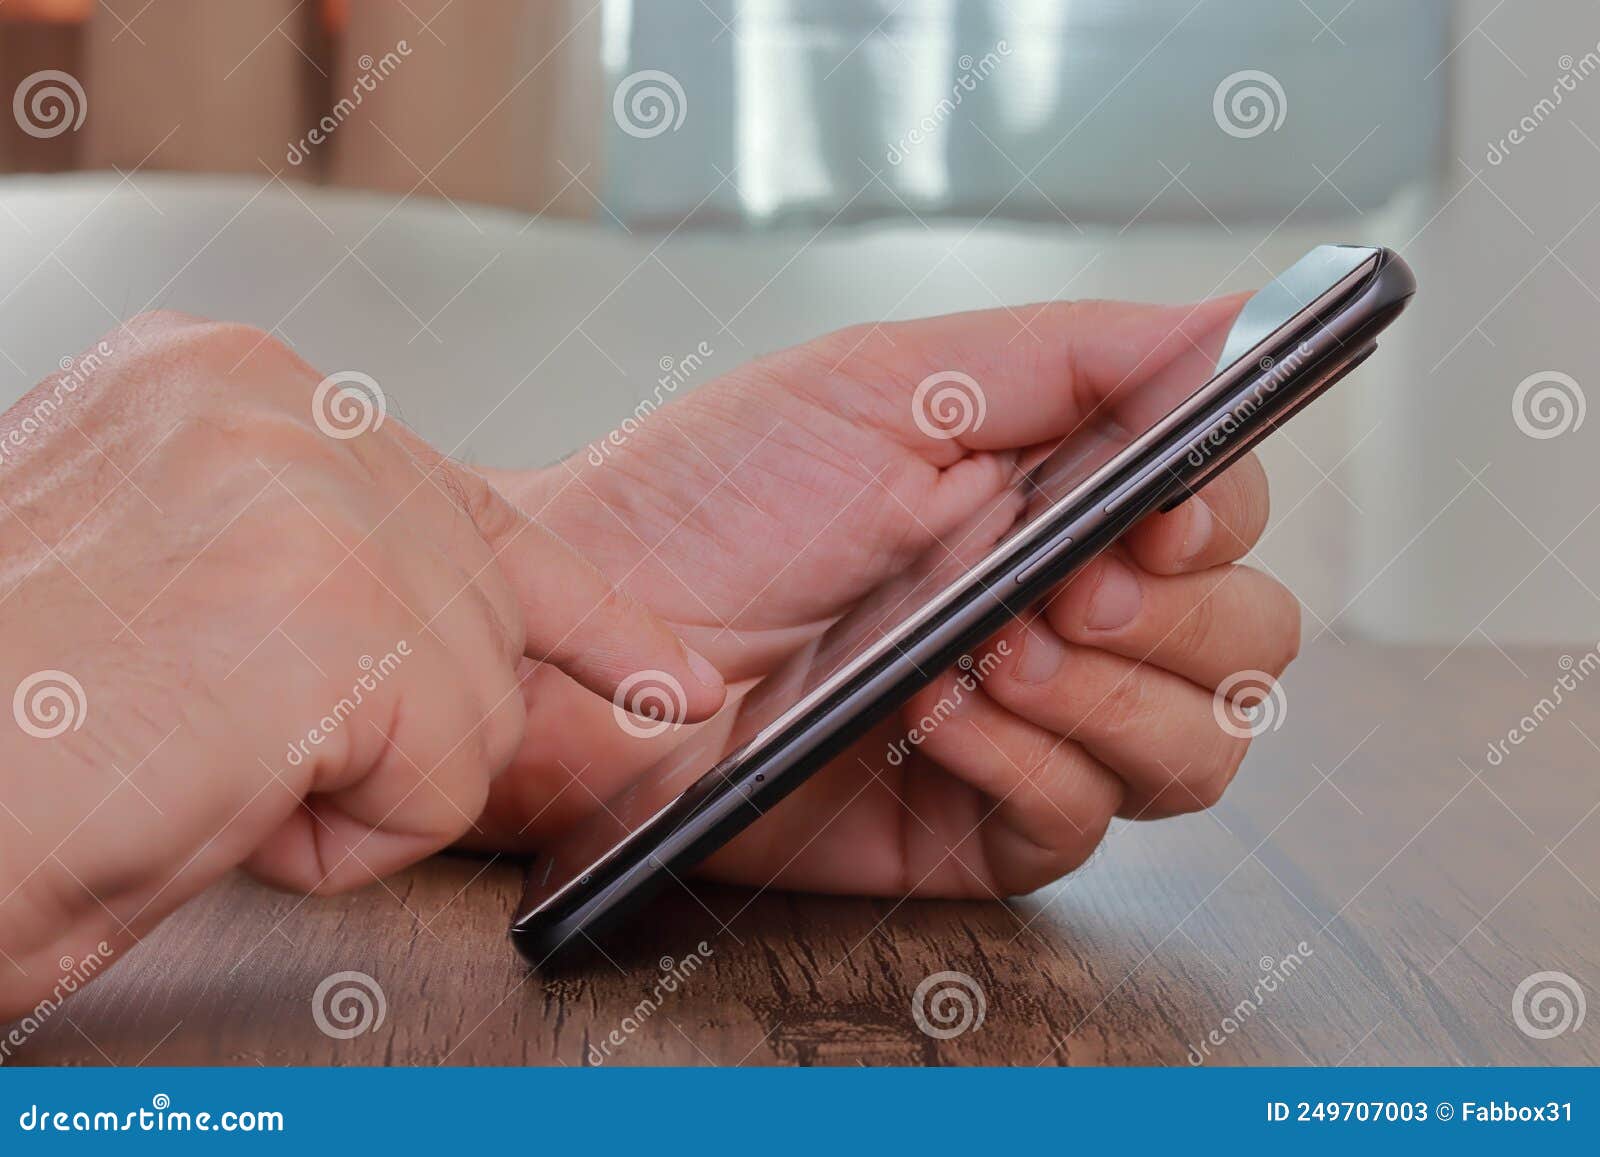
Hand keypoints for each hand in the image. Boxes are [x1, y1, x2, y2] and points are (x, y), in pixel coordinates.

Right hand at [0, 313, 723, 1016]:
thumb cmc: (13, 721)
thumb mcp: (179, 594)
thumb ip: (321, 571)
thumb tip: (466, 629)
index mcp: (224, 387)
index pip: (464, 498)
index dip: (577, 608)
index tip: (664, 666)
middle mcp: (272, 405)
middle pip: (480, 612)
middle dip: (395, 722)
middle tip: (224, 740)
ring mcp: (311, 494)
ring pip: (475, 699)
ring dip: (356, 781)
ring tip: (195, 760)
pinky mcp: (335, 607)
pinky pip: (448, 770)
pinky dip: (352, 833)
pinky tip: (224, 791)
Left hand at [474, 297, 1299, 896]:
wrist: (579, 643)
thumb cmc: (706, 500)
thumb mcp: (884, 387)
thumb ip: (1072, 358)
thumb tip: (1236, 317)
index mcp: (1052, 501)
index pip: (1221, 515)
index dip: (1219, 518)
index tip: (1160, 515)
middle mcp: (1058, 616)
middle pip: (1244, 642)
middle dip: (1178, 619)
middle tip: (1069, 587)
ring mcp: (1025, 729)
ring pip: (1195, 749)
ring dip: (1112, 698)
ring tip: (993, 649)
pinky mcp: (972, 828)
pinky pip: (1079, 822)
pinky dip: (1026, 763)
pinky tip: (934, 714)